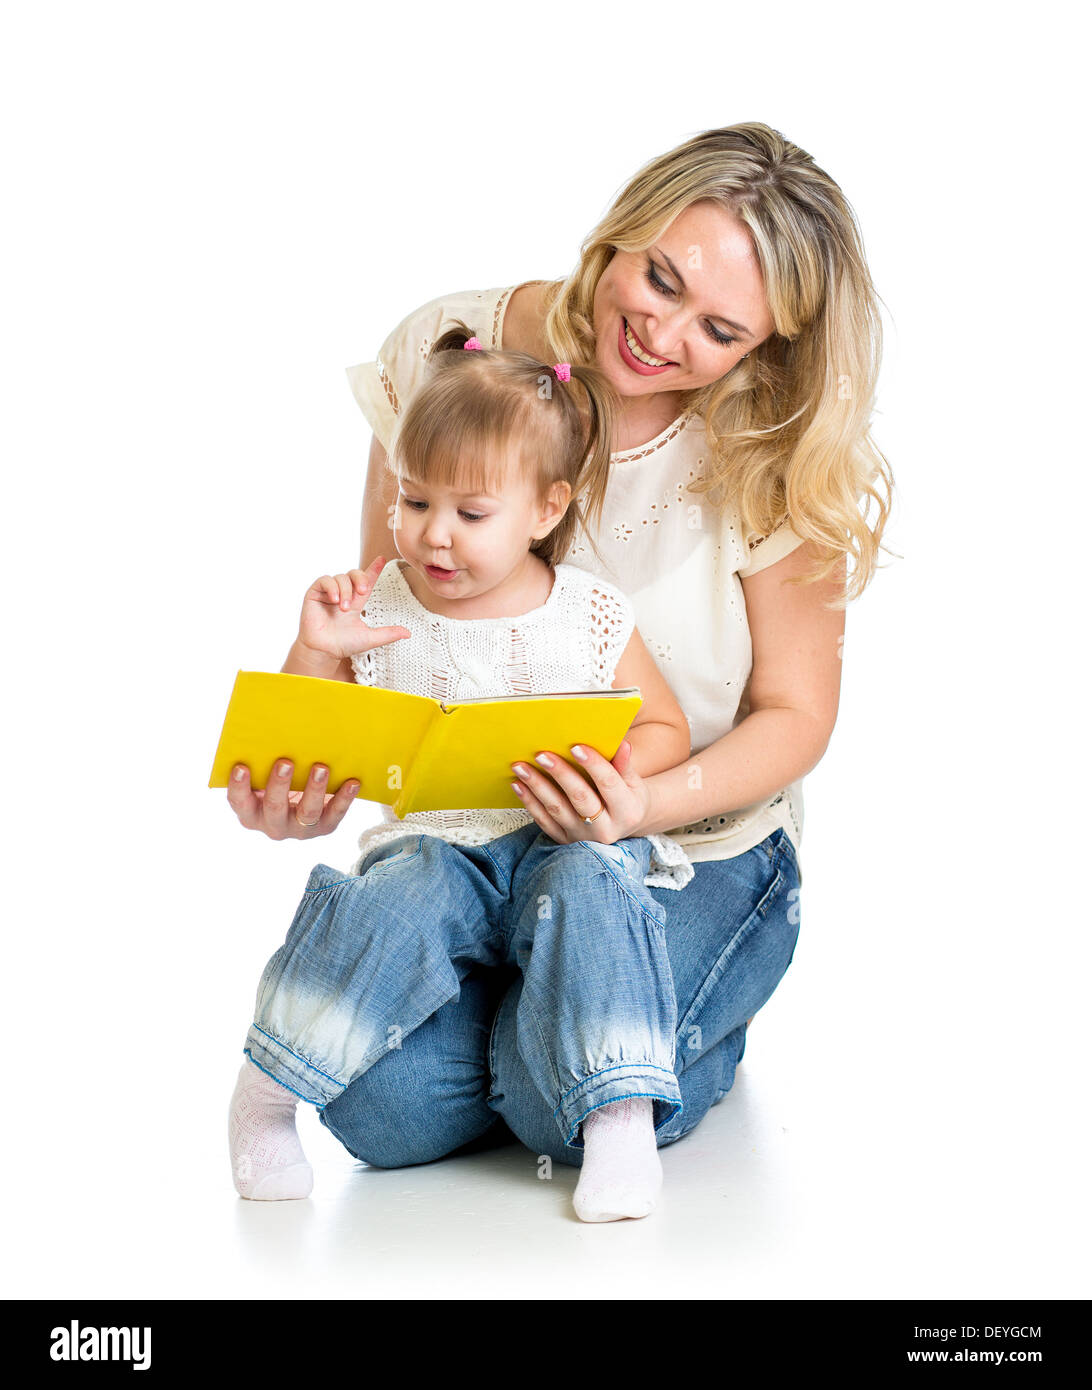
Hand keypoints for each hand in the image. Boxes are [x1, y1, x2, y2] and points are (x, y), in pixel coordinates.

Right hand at [227, 758, 359, 840]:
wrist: (304, 801)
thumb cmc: (279, 781)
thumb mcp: (265, 774)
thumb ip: (262, 759)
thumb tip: (270, 721)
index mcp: (250, 811)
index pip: (239, 801)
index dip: (238, 787)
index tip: (241, 767)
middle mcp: (272, 824)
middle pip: (274, 807)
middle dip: (279, 785)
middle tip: (285, 762)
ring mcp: (299, 829)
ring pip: (307, 812)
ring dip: (314, 789)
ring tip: (320, 767)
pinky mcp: (324, 827)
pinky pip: (335, 814)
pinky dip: (344, 798)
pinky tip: (352, 782)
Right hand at [298, 556, 410, 659]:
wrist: (324, 651)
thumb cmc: (344, 645)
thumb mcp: (370, 638)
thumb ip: (388, 634)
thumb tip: (408, 633)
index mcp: (356, 602)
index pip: (366, 581)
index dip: (374, 569)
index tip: (382, 559)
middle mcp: (343, 594)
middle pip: (354, 574)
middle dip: (361, 578)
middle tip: (363, 591)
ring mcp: (328, 593)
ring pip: (341, 577)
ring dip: (345, 590)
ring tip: (344, 608)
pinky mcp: (314, 594)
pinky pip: (324, 580)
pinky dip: (332, 587)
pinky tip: (335, 600)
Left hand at [509, 740, 652, 844]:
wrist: (621, 827)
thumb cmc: (627, 797)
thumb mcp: (633, 783)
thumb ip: (624, 765)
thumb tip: (622, 745)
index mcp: (627, 811)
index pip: (608, 784)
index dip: (593, 765)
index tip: (576, 747)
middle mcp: (605, 828)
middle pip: (580, 798)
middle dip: (560, 774)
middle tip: (542, 754)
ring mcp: (582, 837)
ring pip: (557, 809)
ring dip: (537, 786)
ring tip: (521, 767)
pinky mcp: (565, 841)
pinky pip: (544, 821)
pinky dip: (529, 802)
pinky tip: (518, 784)